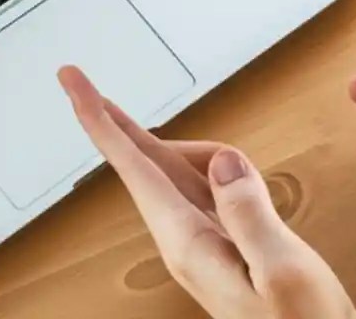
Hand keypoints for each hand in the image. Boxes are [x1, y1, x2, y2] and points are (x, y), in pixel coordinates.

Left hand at [60, 67, 355, 318]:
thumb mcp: (280, 270)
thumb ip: (250, 212)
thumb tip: (224, 162)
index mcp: (189, 244)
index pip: (134, 169)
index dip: (101, 123)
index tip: (75, 88)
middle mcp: (187, 240)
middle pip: (148, 165)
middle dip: (125, 126)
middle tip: (85, 85)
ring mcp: (205, 242)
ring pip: (186, 173)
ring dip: (211, 156)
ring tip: (254, 183)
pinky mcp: (226, 243)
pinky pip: (211, 190)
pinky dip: (226, 172)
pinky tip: (245, 182)